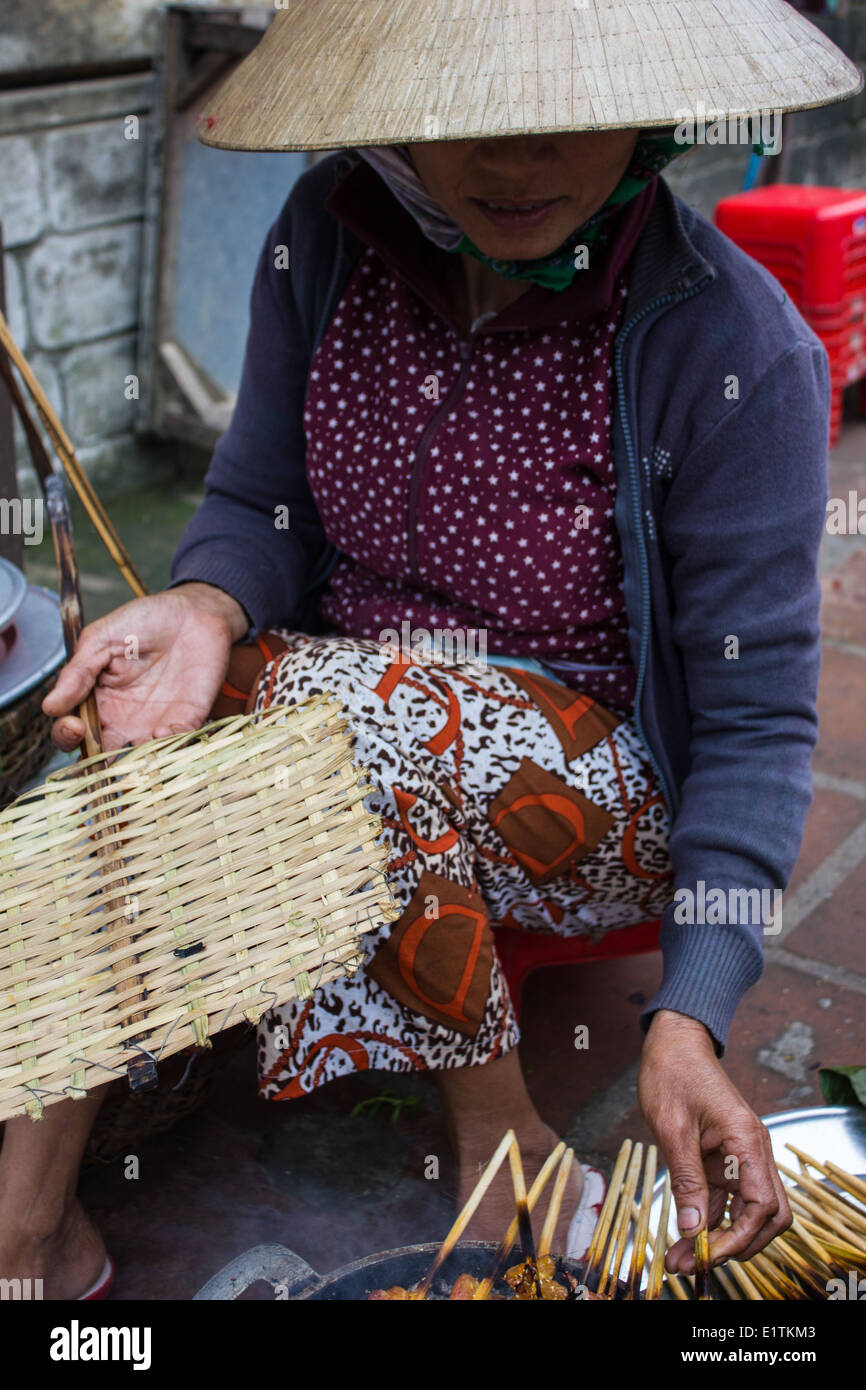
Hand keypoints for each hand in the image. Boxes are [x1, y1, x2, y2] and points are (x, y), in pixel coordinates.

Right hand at [42, 583, 248, 751]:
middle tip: (102, 747)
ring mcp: (154, 722)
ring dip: (136, 759)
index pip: (74, 731)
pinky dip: (170, 746)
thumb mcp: (102, 639)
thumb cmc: (144, 621)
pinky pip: (176, 745)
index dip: (68, 735)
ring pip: (139, 759)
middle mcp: (123, 718)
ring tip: (138, 739)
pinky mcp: (186, 720)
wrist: (194, 611)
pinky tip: (166, 730)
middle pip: (102, 754)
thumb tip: (49, 706)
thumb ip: (78, 672)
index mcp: (97, 699)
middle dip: (97, 761)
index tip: (74, 726)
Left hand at [637, 1009, 790, 1272]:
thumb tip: (691, 1229)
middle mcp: (752, 1150)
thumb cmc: (672, 1073)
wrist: (673, 1041)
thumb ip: (686, 1179)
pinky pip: (723, 1197)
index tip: (707, 1256)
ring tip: (680, 1257)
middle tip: (697, 1264)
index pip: (761, 1206)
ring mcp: (740, 1154)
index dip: (738, 1239)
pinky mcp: (724, 1156)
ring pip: (743, 1210)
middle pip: (766, 1216)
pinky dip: (707, 1219)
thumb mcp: (672, 1128)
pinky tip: (683, 1233)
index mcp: (746, 1140)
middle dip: (735, 1246)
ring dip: (717, 1236)